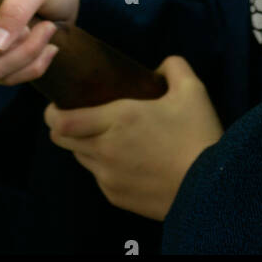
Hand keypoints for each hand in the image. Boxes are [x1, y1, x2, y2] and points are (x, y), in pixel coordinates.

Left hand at [45, 56, 223, 220]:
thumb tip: (161, 65)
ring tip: (108, 136)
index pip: (62, 121)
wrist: (210, 187)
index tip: (57, 105)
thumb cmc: (198, 135)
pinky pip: (99, 177)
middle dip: (63, 127)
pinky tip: (128, 159)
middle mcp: (105, 150)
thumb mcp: (192, 90)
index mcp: (118, 119)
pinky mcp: (116, 196)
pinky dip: (105, 166)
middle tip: (79, 117)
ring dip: (86, 145)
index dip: (52, 113)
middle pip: (63, 140)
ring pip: (81, 158)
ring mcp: (108, 177)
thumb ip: (174, 67)